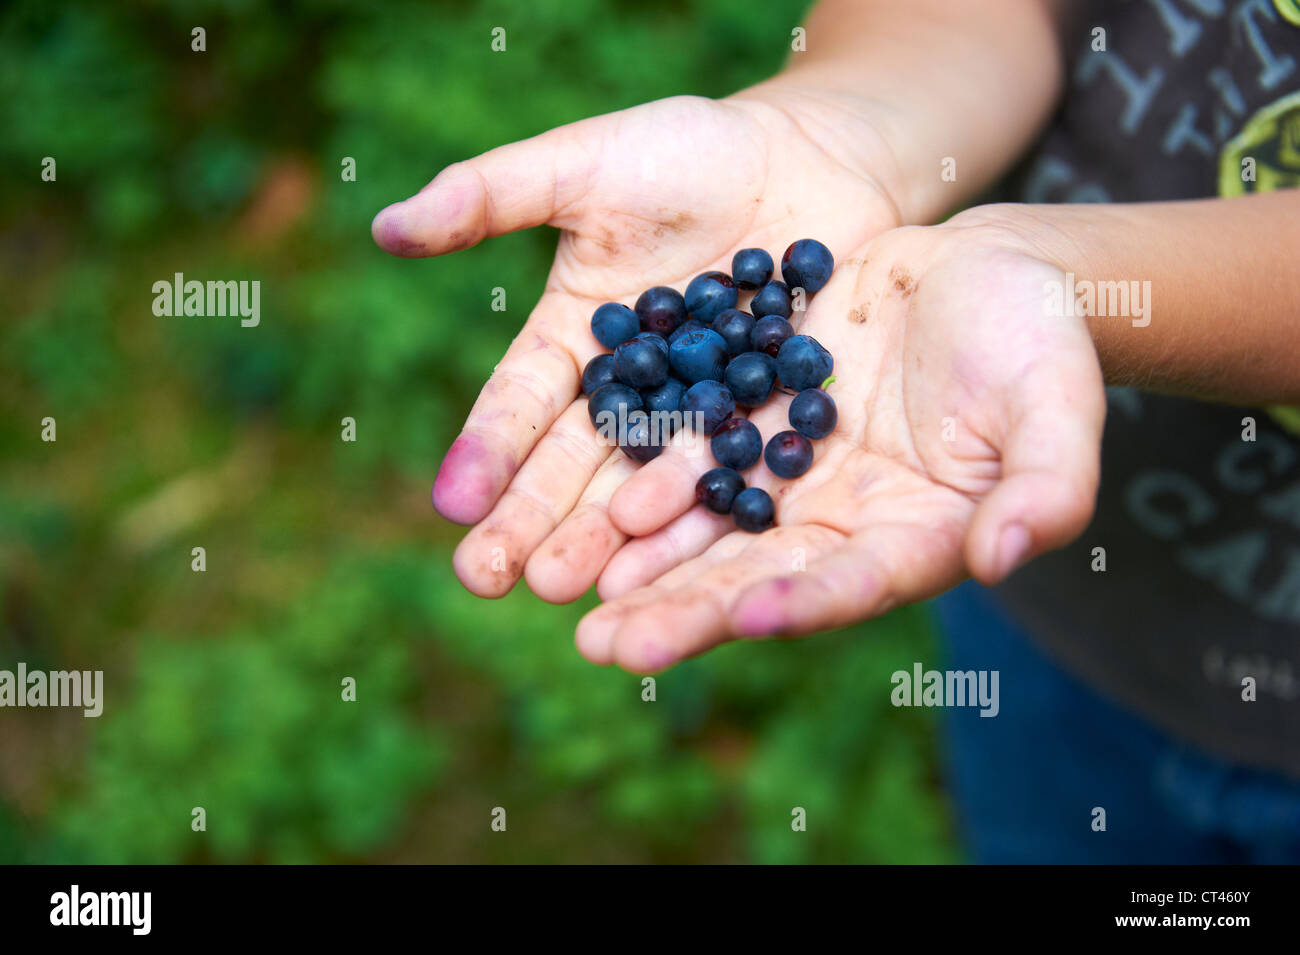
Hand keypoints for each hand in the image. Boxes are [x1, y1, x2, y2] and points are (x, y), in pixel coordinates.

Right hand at [373, 90, 905, 599]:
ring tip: (565, 594)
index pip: (519, 404)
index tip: (453, 506)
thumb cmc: (692, 151)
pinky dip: (699, 523)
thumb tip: (383, 227)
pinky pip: (727, 479)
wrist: (813, 158)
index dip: (486, 452)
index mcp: (575, 338)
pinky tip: (670, 572)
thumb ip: (492, 196)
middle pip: (572, 464)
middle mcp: (627, 391)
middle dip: (528, 521)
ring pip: (643, 486)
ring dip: (602, 541)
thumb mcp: (586, 164)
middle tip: (486, 580)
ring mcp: (694, 415)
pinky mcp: (762, 427)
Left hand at [575, 211, 1106, 671]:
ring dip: (642, 561)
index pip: (859, 583)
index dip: (807, 602)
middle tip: (609, 644)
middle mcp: (843, 524)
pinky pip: (695, 457)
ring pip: (710, 528)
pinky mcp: (757, 422)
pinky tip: (591, 503)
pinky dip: (648, 481)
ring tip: (567, 591)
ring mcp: (794, 476)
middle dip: (686, 611)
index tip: (751, 616)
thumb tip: (1004, 557)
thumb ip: (1045, 485)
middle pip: (760, 576)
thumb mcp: (1058, 406)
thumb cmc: (1039, 339)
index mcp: (917, 537)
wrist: (982, 272)